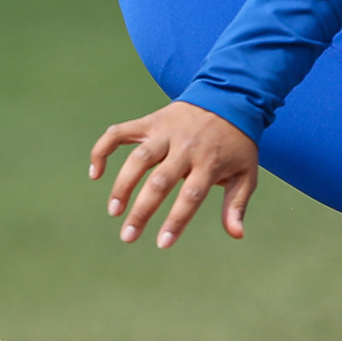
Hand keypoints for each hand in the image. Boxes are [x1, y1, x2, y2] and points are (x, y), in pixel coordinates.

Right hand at [89, 101, 258, 248]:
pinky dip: (103, 149)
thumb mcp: (246, 173)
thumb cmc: (236, 142)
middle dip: (142, 211)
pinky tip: (95, 173)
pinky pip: (120, 133)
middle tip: (128, 236)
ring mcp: (165, 132)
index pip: (190, 196)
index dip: (176, 221)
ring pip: (138, 159)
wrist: (229, 95)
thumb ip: (237, 204)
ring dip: (123, 185)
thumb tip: (237, 234)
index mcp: (209, 162)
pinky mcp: (150, 122)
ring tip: (114, 211)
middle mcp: (185, 147)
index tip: (162, 244)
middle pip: (159, 181)